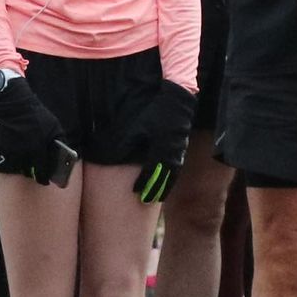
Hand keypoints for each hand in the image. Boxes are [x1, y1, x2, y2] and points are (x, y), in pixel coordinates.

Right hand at [0, 76, 72, 185]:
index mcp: (38, 148)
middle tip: (38, 173)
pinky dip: (16, 159)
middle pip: (29, 171)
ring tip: (30, 163)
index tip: (45, 181)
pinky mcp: (4, 148)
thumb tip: (62, 156)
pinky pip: (11, 159)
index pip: (41, 170)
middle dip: (34, 173)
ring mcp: (12, 151)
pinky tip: (21, 153)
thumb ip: (59, 142)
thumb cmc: (38, 117)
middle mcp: (24, 152)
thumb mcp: (54, 127)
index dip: (44, 178)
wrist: (15, 107)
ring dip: (25, 167)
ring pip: (19, 166)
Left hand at [133, 81, 193, 204]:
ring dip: (165, 185)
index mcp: (161, 145)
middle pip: (165, 176)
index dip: (144, 182)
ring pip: (173, 172)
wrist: (177, 96)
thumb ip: (126, 141)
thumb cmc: (155, 109)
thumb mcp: (137, 125)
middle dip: (156, 189)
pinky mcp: (182, 145)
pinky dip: (171, 176)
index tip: (136, 192)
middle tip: (147, 200)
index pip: (152, 170)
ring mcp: (180, 148)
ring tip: (157, 196)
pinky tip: (166, 180)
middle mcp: (173, 150)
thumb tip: (113, 156)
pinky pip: (177, 165)